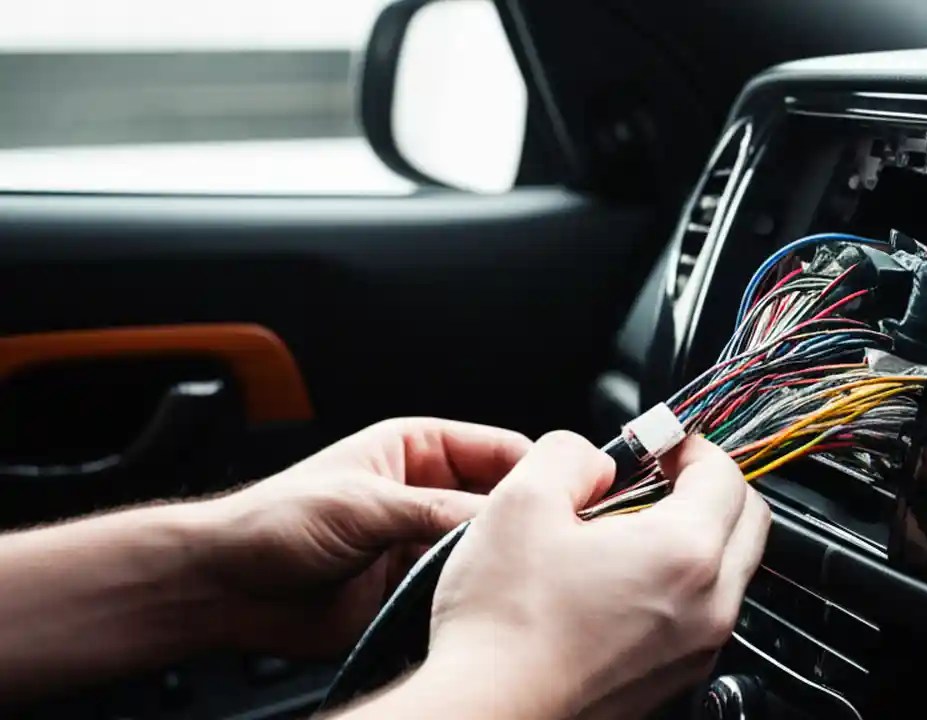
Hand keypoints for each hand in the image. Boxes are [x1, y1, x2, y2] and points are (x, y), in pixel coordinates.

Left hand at [194, 418, 530, 656]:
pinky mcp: (414, 590)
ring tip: (521, 575)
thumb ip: (437, 510)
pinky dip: (474, 597)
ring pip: (486, 550)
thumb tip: (502, 517)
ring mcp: (422, 543)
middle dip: (524, 521)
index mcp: (418, 450)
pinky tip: (484, 603)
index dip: (537, 470)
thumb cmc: (273, 521)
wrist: (226, 588)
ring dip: (499, 562)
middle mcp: (428, 494)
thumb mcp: (365, 503)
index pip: (500, 450)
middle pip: (501, 503)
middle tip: (552, 541)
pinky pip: (460, 591)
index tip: (571, 493)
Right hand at [376, 431, 770, 719]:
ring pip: (729, 571)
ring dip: (695, 536)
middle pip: (747, 521)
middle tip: (659, 476)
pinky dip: (679, 585)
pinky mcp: (675, 678)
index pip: (726, 473)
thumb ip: (570, 454)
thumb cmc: (502, 625)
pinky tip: (617, 582)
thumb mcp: (521, 501)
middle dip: (710, 486)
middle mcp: (709, 605)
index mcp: (685, 553)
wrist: (487, 714)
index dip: (691, 444)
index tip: (659, 442)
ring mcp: (698, 649)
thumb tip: (595, 459)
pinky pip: (701, 613)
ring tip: (626, 531)